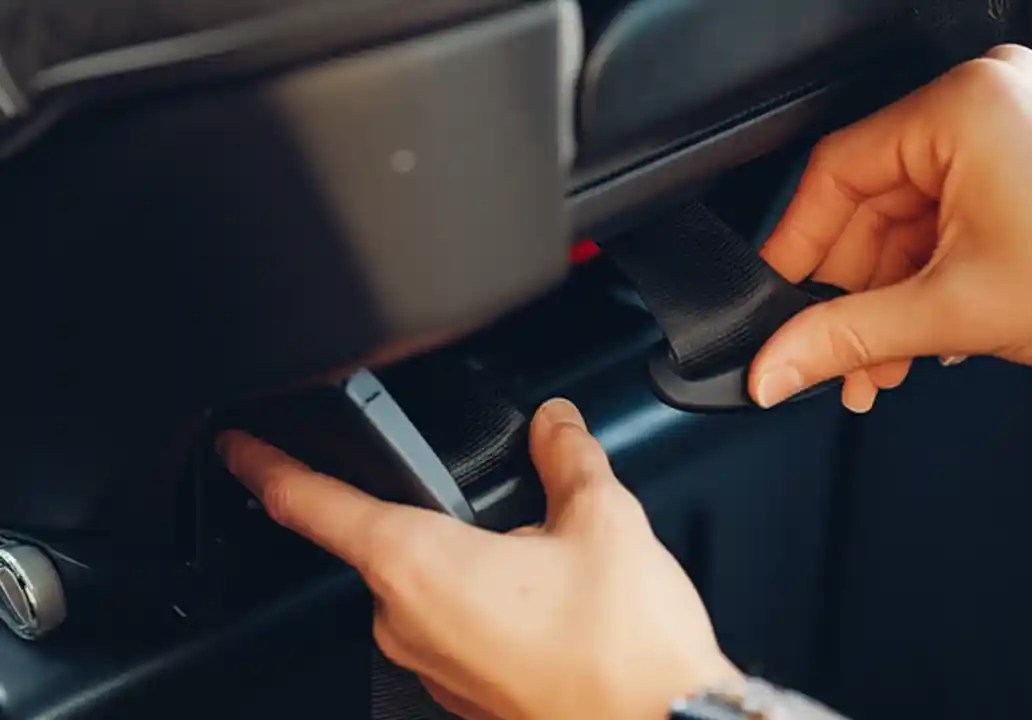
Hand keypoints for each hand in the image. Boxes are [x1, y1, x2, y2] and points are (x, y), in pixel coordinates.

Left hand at [218, 399, 739, 719]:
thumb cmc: (623, 652)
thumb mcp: (604, 522)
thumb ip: (567, 458)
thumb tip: (554, 424)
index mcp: (420, 566)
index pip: (313, 504)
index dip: (266, 467)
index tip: (236, 448)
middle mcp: (407, 622)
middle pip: (393, 539)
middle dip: (444, 513)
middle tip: (516, 512)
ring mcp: (431, 665)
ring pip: (431, 584)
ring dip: (473, 561)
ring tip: (553, 569)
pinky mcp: (461, 693)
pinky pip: (455, 626)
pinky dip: (489, 604)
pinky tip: (553, 608)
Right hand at [751, 44, 1031, 410]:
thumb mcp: (954, 313)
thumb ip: (847, 338)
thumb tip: (774, 365)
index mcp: (959, 109)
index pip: (835, 171)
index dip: (799, 247)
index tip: (777, 302)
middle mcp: (981, 100)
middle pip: (871, 202)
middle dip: (856, 292)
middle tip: (840, 358)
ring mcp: (1006, 125)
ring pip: (908, 217)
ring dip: (892, 295)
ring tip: (890, 362)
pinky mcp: (1024, 155)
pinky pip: (945, 213)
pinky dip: (929, 273)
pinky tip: (928, 331)